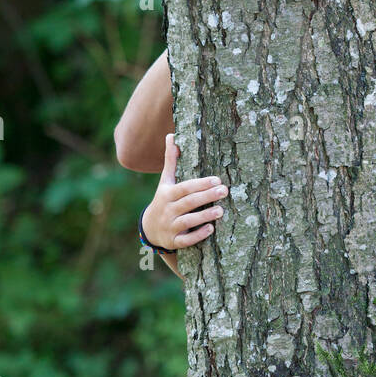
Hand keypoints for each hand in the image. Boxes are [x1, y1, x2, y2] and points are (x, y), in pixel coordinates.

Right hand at [141, 134, 227, 251]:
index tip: (217, 179)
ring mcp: (170, 226)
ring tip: (221, 211)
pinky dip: (197, 235)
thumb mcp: (166, 182)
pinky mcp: (174, 241)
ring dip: (204, 216)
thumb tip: (171, 135)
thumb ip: (170, 160)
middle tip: (225, 190)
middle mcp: (167, 210)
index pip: (185, 187)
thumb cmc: (164, 200)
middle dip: (206, 196)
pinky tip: (211, 229)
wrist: (150, 228)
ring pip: (187, 221)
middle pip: (188, 202)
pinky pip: (185, 240)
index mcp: (167, 194)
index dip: (201, 184)